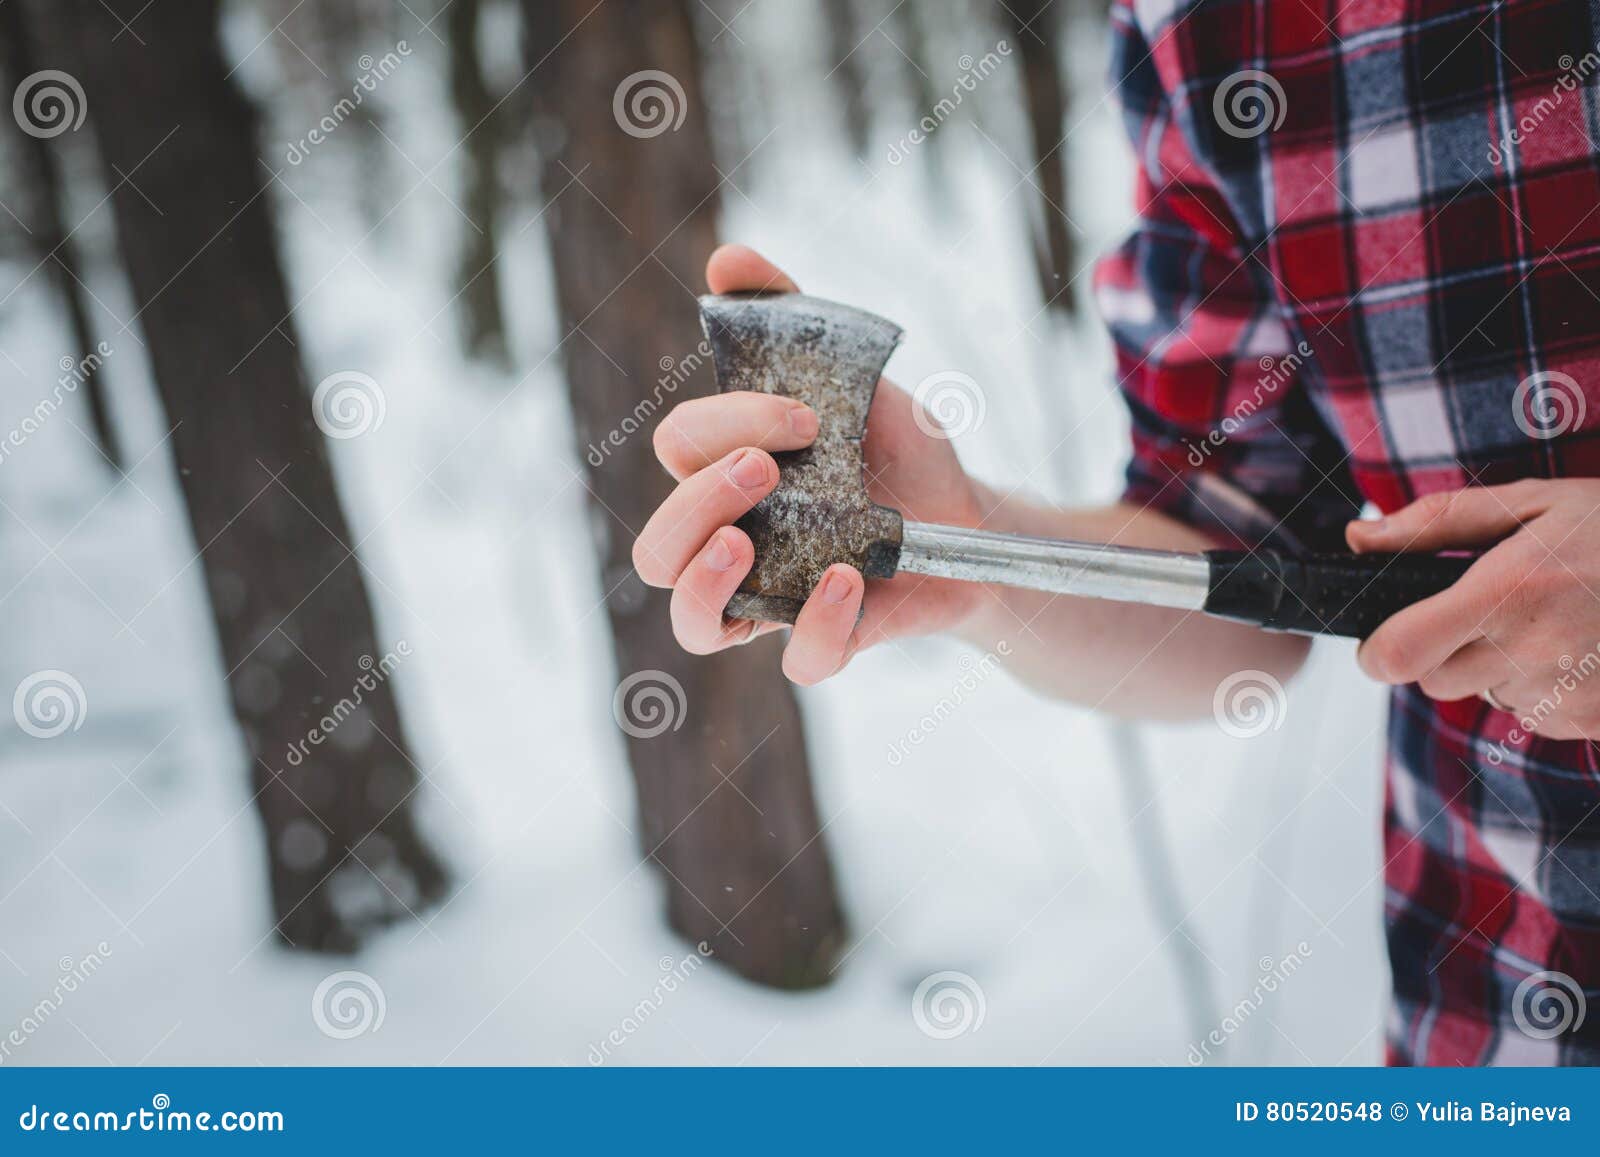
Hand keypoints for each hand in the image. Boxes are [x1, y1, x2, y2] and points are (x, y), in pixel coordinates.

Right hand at [632, 245, 986, 683]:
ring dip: (704, 582)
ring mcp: (776, 600)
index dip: (728, 423)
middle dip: (698, 501)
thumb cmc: (897, 449)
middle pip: (657, 549)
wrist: (974, 516)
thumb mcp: (850, 371)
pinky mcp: (832, 639)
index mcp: (725, 477)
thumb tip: (727, 258)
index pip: (680, 450)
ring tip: (744, 544)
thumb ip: (787, 319)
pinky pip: (798, 663)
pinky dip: (816, 626)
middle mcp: (734, 544)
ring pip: (693, 624)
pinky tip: (848, 580)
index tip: (805, 414)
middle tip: (766, 468)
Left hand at [1347, 479, 1599, 738]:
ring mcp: (1566, 695)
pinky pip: (1535, 716)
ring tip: (1550, 619)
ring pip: (1486, 697)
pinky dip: (1543, 689)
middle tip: (1487, 608)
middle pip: (1432, 681)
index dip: (1376, 650)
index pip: (1397, 654)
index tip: (1383, 634)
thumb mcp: (1532, 501)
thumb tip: (1359, 539)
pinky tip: (1580, 648)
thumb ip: (1437, 522)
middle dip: (1441, 650)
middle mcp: (1531, 653)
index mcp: (1505, 594)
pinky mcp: (1595, 721)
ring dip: (1498, 667)